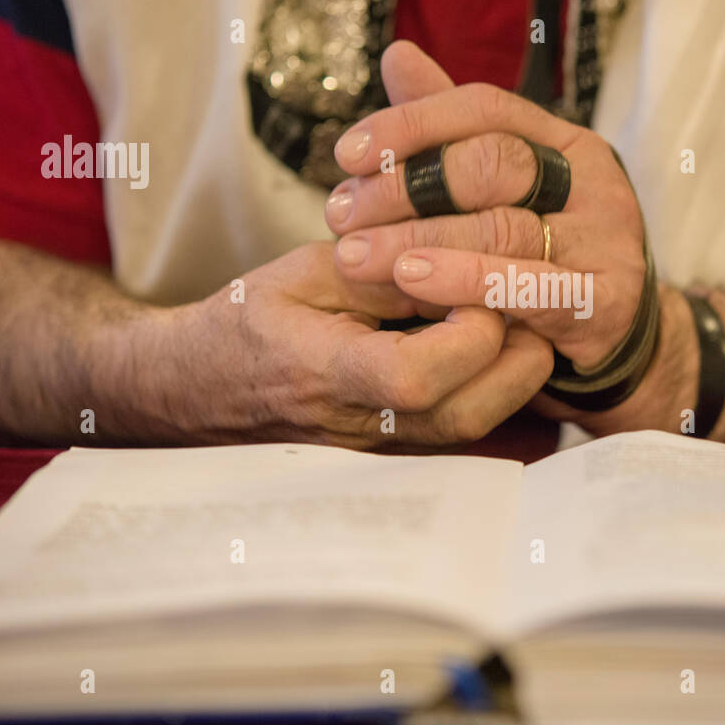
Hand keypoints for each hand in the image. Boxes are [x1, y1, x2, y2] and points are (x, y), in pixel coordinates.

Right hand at [158, 240, 551, 447]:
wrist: (201, 387)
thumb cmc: (252, 321)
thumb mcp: (306, 272)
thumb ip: (383, 272)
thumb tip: (462, 271)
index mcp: (325, 373)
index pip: (417, 376)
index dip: (467, 331)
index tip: (479, 284)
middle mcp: (358, 427)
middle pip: (467, 416)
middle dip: (517, 357)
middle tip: (523, 303)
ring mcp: (381, 450)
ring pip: (476, 430)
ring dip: (515, 374)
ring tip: (514, 318)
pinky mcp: (398, 453)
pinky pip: (464, 428)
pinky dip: (494, 388)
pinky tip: (492, 345)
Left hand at [323, 42, 648, 374]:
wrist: (613, 332)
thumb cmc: (541, 253)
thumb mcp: (499, 190)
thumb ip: (449, 132)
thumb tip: (397, 55)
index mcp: (565, 141)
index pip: (485, 107)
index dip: (412, 124)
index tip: (346, 154)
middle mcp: (594, 182)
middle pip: (494, 164)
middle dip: (405, 188)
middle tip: (341, 217)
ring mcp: (606, 240)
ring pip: (503, 229)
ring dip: (418, 241)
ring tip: (356, 256)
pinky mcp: (607, 300)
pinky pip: (530, 288)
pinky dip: (466, 283)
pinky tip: (414, 284)